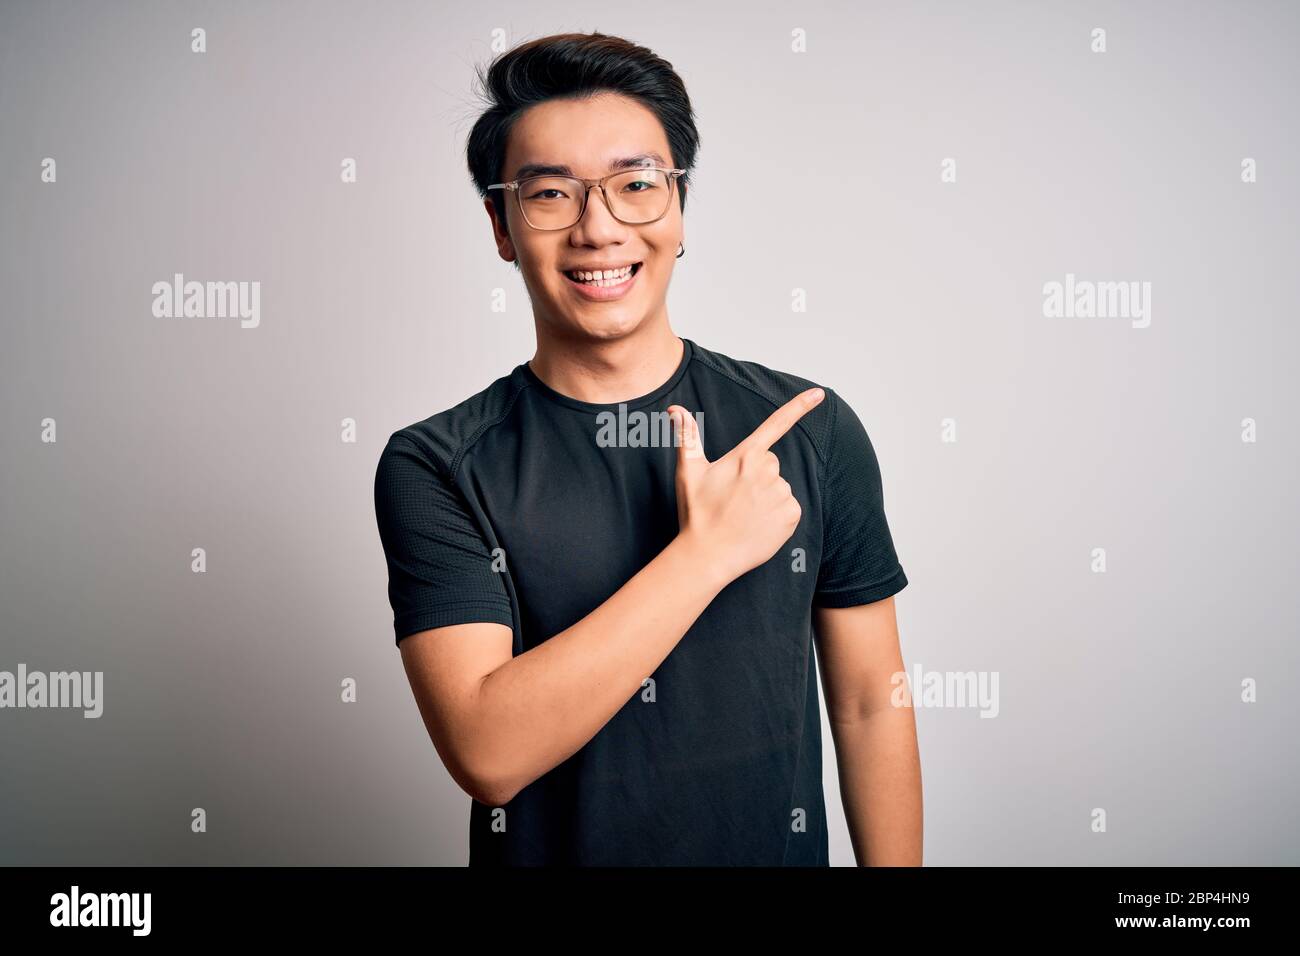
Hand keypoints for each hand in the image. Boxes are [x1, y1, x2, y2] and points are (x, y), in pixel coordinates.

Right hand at [668, 387, 824, 585]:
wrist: (708, 555)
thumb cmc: (697, 513)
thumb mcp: (688, 471)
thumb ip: (687, 436)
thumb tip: (675, 409)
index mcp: (745, 456)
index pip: (775, 424)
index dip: (799, 407)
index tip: (820, 393)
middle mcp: (767, 471)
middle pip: (770, 464)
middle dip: (756, 476)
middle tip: (734, 498)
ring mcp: (780, 494)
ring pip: (779, 488)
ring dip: (766, 498)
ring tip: (744, 515)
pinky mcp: (791, 515)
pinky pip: (789, 508)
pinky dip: (777, 516)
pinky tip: (757, 526)